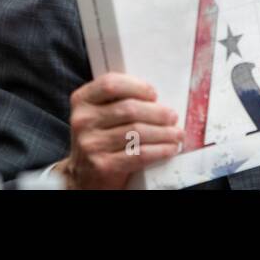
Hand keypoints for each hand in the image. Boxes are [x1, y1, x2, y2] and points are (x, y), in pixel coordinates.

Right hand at [53, 73, 182, 188]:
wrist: (84, 175)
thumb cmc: (100, 138)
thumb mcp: (99, 114)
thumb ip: (118, 100)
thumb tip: (156, 98)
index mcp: (82, 100)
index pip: (111, 84)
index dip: (137, 86)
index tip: (154, 94)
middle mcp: (82, 120)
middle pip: (129, 109)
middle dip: (158, 112)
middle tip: (172, 116)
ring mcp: (91, 144)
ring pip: (137, 132)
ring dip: (164, 132)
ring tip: (177, 133)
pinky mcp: (103, 165)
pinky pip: (139, 154)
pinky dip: (159, 150)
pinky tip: (169, 148)